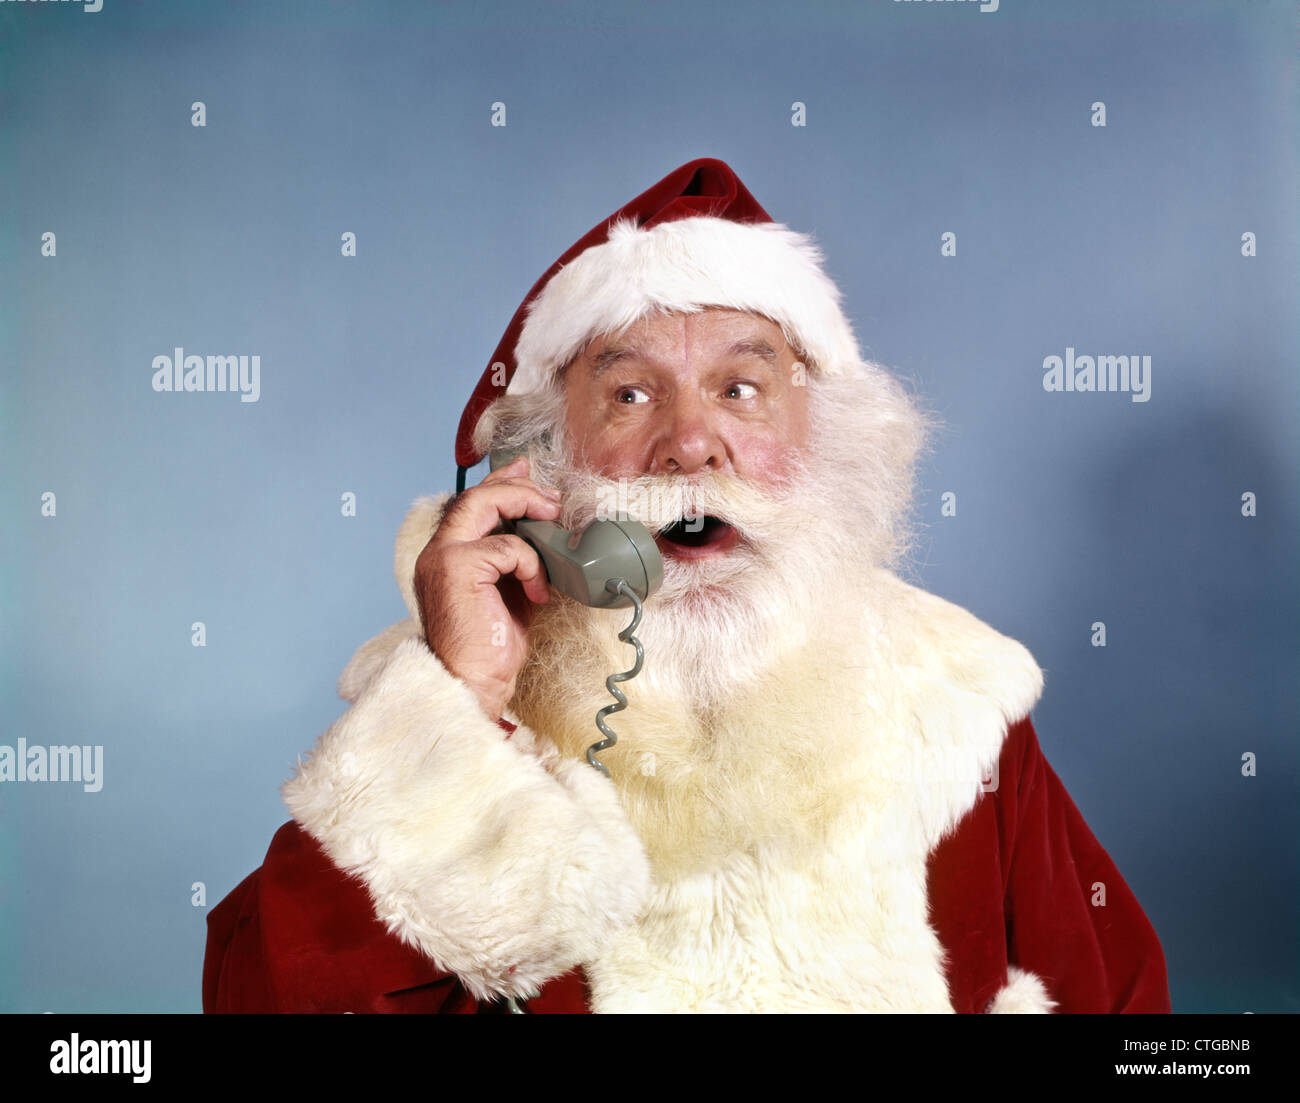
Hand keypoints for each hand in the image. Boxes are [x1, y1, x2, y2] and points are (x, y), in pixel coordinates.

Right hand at [414, 457, 560, 720]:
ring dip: (525, 508)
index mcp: (446, 557)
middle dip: (517, 489)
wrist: (473, 685)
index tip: (527, 472)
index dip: (499, 482)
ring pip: (484, 505)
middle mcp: (437, 552)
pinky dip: (531, 563)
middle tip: (551, 498)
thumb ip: (515, 561)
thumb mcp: (510, 593)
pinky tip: (539, 590)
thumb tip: (544, 533)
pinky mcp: (458, 569)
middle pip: (475, 496)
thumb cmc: (491, 647)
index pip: (470, 504)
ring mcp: (443, 558)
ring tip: (553, 522)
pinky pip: (507, 547)